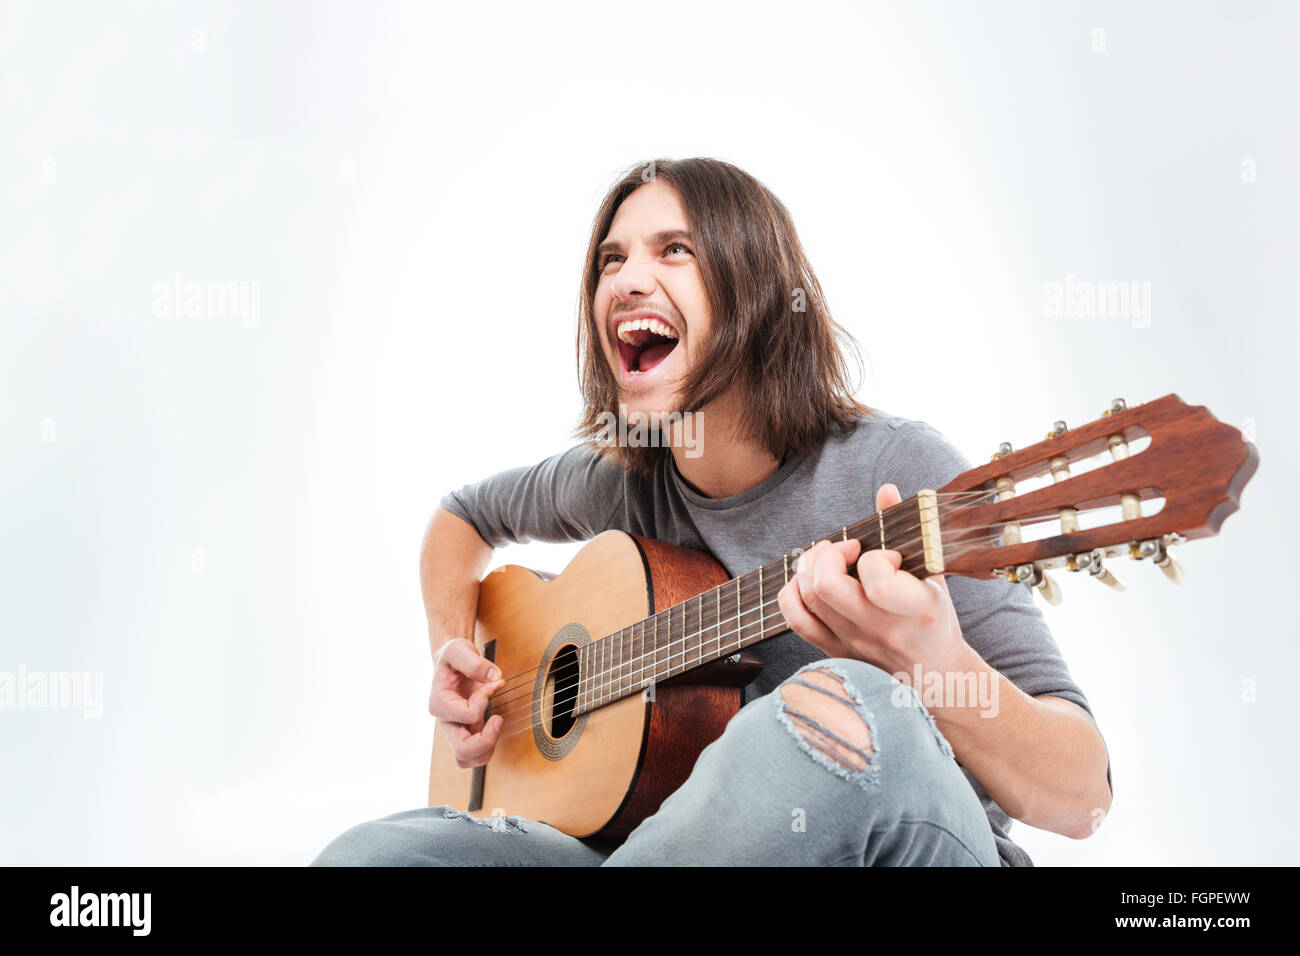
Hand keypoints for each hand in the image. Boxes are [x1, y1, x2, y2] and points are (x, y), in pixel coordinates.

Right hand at [429, 637, 507, 768]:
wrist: (452, 661)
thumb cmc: (453, 656)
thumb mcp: (459, 649)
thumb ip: (474, 662)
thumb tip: (494, 677)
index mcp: (439, 702)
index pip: (467, 714)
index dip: (484, 699)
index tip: (492, 683)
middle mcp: (445, 721)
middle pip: (462, 750)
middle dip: (487, 739)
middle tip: (499, 718)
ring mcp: (455, 729)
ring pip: (466, 759)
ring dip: (486, 748)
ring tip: (495, 725)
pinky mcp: (465, 732)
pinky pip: (474, 755)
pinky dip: (487, 746)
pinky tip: (493, 725)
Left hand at [776, 483, 967, 676]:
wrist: (934, 675)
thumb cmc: (934, 618)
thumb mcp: (932, 574)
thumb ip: (907, 530)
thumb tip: (885, 489)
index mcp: (915, 609)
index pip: (877, 580)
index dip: (875, 556)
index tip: (888, 556)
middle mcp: (880, 630)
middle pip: (826, 586)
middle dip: (828, 554)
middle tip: (846, 549)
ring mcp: (853, 643)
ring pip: (807, 597)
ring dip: (810, 566)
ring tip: (829, 558)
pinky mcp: (834, 651)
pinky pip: (796, 618)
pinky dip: (793, 591)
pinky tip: (808, 579)